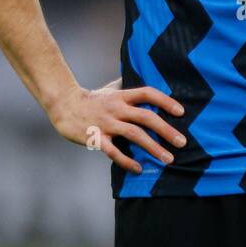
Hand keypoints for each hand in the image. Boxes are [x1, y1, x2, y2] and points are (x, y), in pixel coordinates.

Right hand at [47, 78, 185, 174]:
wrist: (63, 106)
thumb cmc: (91, 99)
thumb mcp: (110, 89)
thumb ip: (127, 86)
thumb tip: (143, 78)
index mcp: (122, 96)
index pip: (148, 93)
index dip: (165, 101)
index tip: (181, 112)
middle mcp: (116, 108)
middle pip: (146, 117)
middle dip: (166, 130)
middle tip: (182, 142)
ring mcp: (106, 123)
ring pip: (134, 134)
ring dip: (153, 147)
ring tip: (168, 159)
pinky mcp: (96, 138)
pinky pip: (113, 151)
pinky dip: (127, 160)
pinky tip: (139, 168)